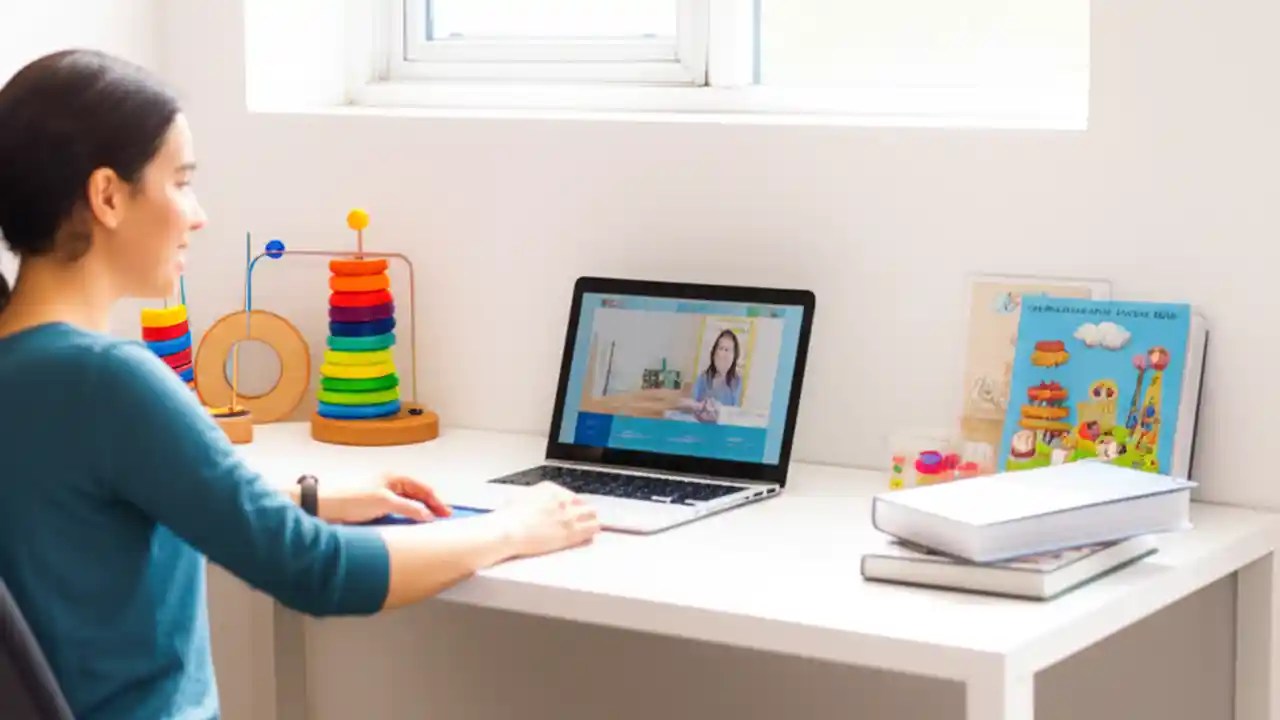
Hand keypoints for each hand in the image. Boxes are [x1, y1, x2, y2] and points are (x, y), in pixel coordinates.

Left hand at [313, 474, 451, 524]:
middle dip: (431, 507)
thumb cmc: (350, 499)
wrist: (324, 510)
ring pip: (408, 507)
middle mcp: (389, 486)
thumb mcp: (385, 502)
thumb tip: (427, 515)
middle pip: (417, 496)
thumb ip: (409, 508)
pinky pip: (397, 516)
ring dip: (419, 515)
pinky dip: (407, 522)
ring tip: (429, 526)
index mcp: (393, 478)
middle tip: (442, 520)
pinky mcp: (374, 512)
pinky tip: (411, 529)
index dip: (436, 501)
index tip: (446, 514)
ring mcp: (382, 499)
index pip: (422, 488)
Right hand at [489, 482, 600, 557]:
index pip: (572, 497)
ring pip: (593, 516)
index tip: (571, 514)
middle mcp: (563, 500)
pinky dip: (591, 534)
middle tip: (580, 523)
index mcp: (550, 489)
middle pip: (585, 505)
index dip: (573, 508)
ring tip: (586, 531)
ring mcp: (569, 515)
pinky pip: (591, 530)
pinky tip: (588, 539)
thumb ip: (532, 497)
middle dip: (584, 514)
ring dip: (590, 523)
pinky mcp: (570, 533)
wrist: (507, 531)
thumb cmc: (507, 518)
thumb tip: (532, 502)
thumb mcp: (519, 497)